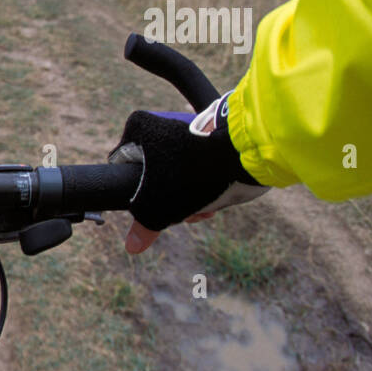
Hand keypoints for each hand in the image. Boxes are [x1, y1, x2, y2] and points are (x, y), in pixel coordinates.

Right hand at [111, 89, 266, 252]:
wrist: (248, 151)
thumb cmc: (195, 171)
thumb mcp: (160, 205)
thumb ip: (144, 226)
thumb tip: (132, 246)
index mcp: (138, 129)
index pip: (124, 168)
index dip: (136, 194)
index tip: (152, 208)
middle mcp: (160, 123)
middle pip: (154, 176)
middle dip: (171, 201)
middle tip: (184, 213)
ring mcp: (187, 129)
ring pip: (179, 175)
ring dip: (190, 199)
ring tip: (205, 209)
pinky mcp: (211, 137)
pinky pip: (200, 166)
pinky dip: (205, 184)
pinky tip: (216, 199)